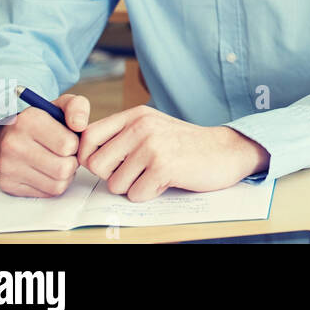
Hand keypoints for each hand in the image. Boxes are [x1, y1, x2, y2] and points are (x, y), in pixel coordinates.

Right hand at [0, 93, 88, 197]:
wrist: (6, 135)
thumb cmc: (41, 122)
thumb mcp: (61, 105)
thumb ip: (77, 107)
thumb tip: (80, 125)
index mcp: (28, 121)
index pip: (69, 145)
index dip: (75, 144)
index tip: (68, 139)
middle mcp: (14, 144)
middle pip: (64, 168)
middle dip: (71, 161)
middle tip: (65, 153)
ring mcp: (8, 167)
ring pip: (58, 184)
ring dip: (65, 174)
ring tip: (57, 161)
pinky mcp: (8, 184)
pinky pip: (47, 193)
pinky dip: (53, 184)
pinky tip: (47, 170)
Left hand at [76, 105, 269, 201]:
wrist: (226, 150)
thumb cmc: (185, 144)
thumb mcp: (152, 128)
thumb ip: (122, 135)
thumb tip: (83, 155)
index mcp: (135, 115)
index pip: (88, 137)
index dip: (90, 157)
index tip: (108, 165)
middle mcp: (141, 126)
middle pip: (96, 165)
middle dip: (114, 176)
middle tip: (138, 171)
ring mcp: (152, 145)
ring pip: (115, 184)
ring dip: (134, 187)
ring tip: (156, 174)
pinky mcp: (163, 166)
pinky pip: (136, 194)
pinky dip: (151, 193)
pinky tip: (168, 180)